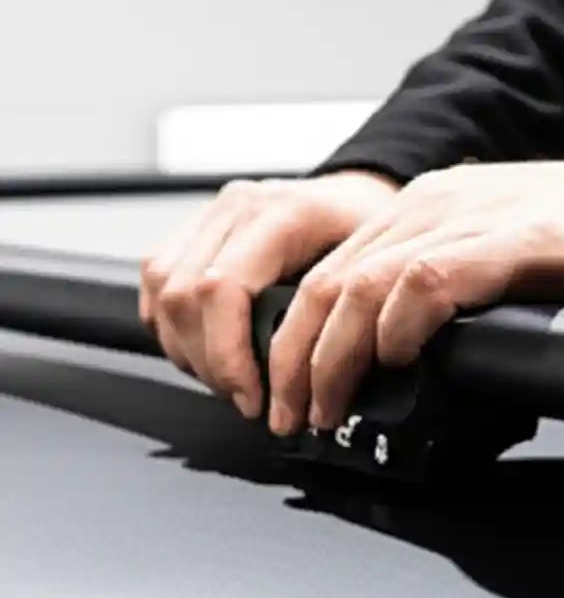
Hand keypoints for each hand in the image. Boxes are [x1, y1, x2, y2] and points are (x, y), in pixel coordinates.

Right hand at [139, 170, 397, 417]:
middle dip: (208, 363)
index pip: (220, 288)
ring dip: (186, 350)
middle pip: (182, 295)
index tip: (251, 398)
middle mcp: (237, 206)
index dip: (227, 356)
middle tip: (244, 399)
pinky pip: (157, 283)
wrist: (359, 199)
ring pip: (161, 290)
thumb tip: (314, 380)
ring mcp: (210, 214)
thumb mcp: (372, 269)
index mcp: (283, 213)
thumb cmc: (369, 236)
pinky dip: (171, 327)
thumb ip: (334, 315)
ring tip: (229, 380)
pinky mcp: (193, 229)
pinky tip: (206, 351)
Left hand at [266, 140, 563, 434]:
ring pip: (364, 282)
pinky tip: (399, 360)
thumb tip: (413, 364)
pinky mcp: (526, 240)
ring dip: (332, 356)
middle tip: (295, 420)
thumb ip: (462, 293)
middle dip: (297, 361)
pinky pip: (432, 277)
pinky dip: (399, 325)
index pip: (333, 272)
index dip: (297, 341)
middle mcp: (445, 205)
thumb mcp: (516, 264)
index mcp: (438, 211)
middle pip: (331, 282)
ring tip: (328, 408)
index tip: (295, 397)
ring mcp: (483, 218)